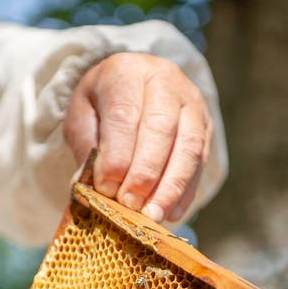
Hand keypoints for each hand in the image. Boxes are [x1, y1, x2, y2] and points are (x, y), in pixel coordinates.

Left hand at [64, 52, 211, 223]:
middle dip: (145, 174)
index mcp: (127, 72)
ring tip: (153, 216)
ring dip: (170, 187)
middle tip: (130, 206)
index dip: (117, 156)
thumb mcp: (81, 117)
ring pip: (188, 146)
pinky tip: (170, 213)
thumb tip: (96, 189)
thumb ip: (87, 148)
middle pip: (161, 129)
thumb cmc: (101, 105)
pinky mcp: (205, 127)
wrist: (133, 84)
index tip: (106, 189)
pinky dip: (186, 192)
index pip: (125, 115)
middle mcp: (164, 80)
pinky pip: (200, 162)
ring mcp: (191, 103)